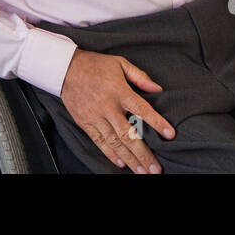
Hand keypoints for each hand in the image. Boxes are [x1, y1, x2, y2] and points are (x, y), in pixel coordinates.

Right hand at [59, 48, 174, 172]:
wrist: (65, 69)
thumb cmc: (96, 65)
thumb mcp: (120, 63)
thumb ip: (140, 76)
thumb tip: (158, 89)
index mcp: (119, 91)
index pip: (142, 109)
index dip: (157, 122)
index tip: (170, 135)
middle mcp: (108, 106)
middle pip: (128, 134)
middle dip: (143, 154)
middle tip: (156, 169)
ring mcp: (95, 117)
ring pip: (115, 143)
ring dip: (130, 159)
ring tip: (142, 172)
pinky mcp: (85, 123)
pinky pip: (99, 142)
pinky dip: (110, 154)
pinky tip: (122, 163)